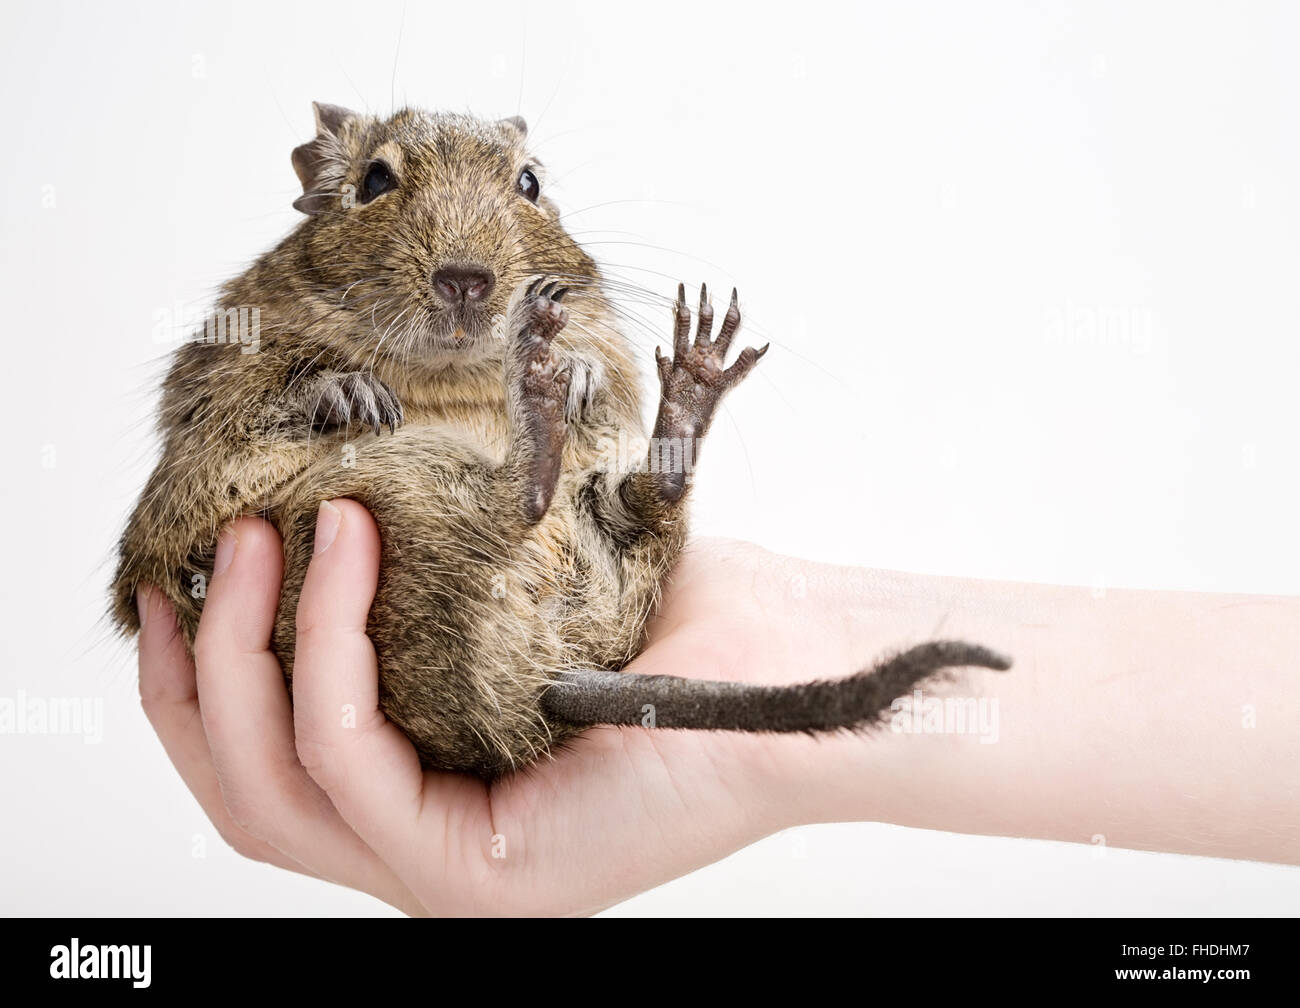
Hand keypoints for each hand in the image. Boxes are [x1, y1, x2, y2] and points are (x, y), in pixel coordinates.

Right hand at [136, 501, 850, 915]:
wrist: (795, 662)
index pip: (273, 767)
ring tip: (259, 533)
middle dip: (193, 669)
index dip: (199, 680)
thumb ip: (413, 599)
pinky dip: (328, 643)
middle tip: (204, 549)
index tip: (181, 576)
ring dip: (242, 649)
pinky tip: (348, 546)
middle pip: (244, 793)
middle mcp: (431, 850)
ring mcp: (453, 874)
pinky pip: (349, 754)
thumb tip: (320, 502)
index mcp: (437, 799)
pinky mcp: (482, 869)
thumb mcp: (510, 603)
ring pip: (271, 789)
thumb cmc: (680, 620)